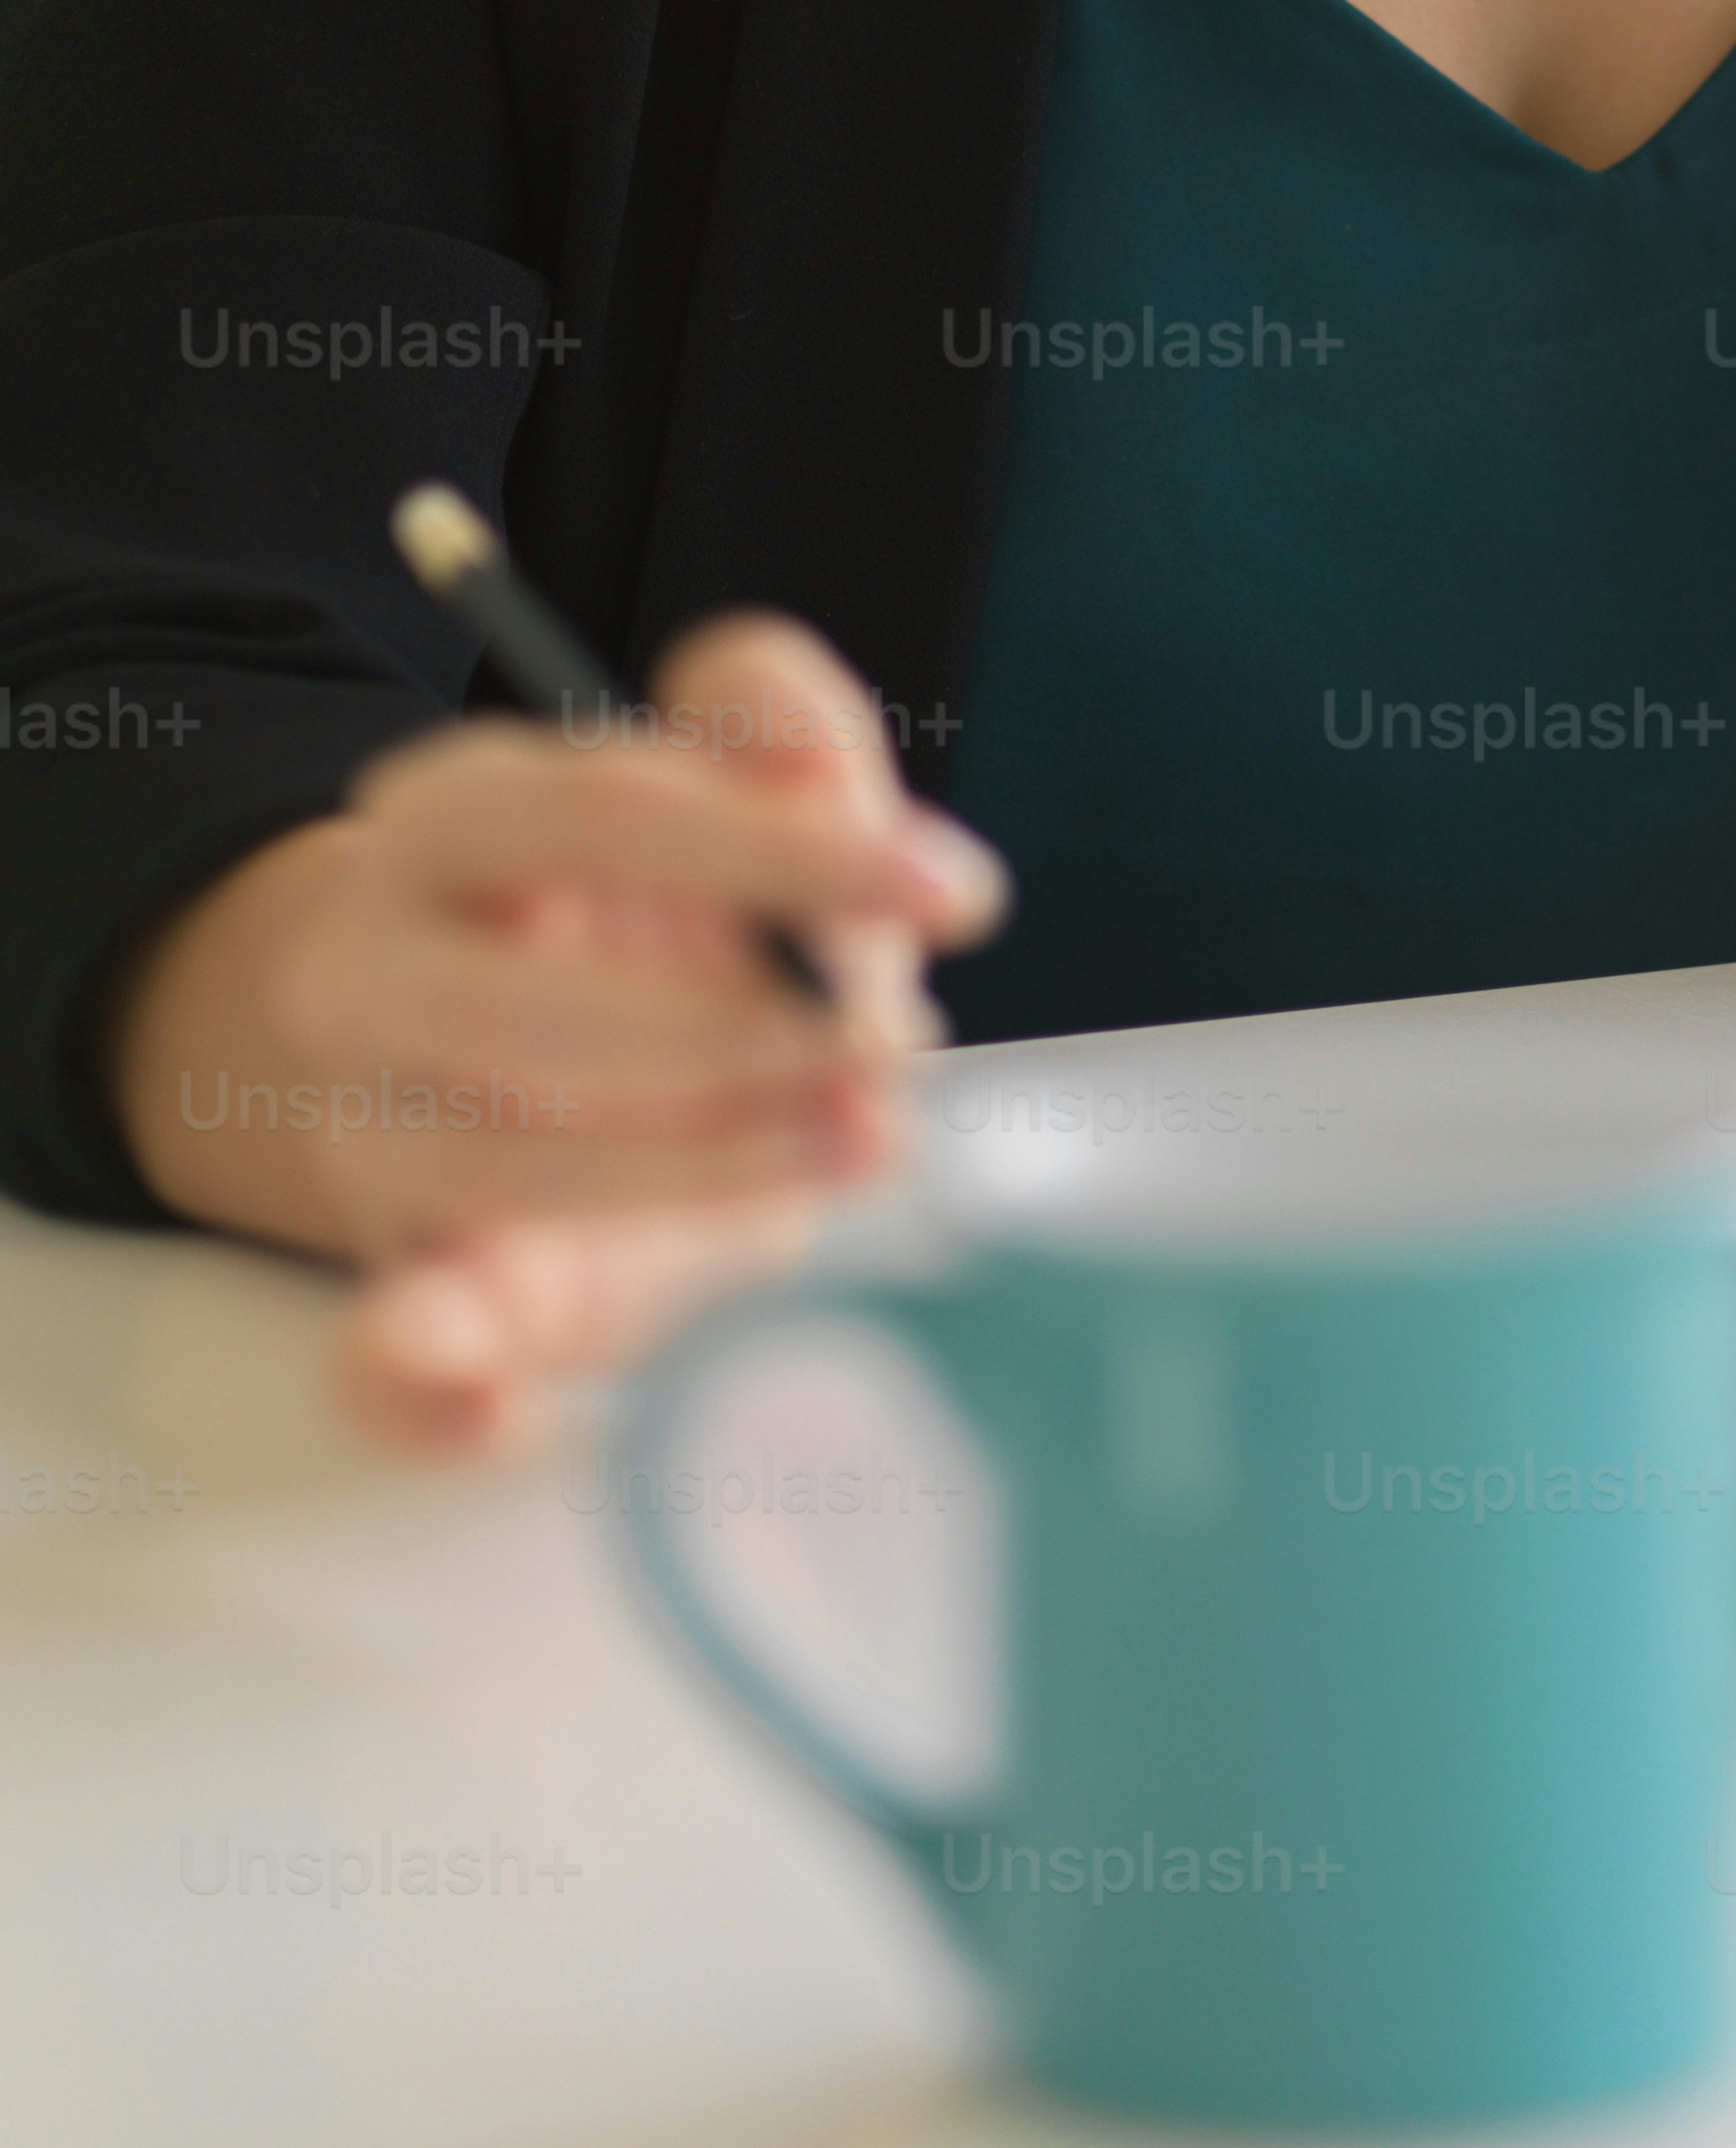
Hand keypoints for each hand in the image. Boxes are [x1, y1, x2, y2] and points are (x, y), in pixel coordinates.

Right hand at [108, 613, 1007, 1458]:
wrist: (484, 1044)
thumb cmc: (639, 912)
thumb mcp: (724, 800)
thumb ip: (785, 743)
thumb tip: (825, 777)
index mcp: (453, 816)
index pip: (608, 814)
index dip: (787, 852)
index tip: (955, 892)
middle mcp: (371, 969)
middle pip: (523, 1011)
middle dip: (735, 1037)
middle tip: (888, 1046)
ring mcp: (368, 1132)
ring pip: (493, 1167)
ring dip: (694, 1169)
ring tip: (857, 1140)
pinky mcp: (401, 1275)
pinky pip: (380, 1344)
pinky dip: (427, 1378)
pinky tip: (506, 1404)